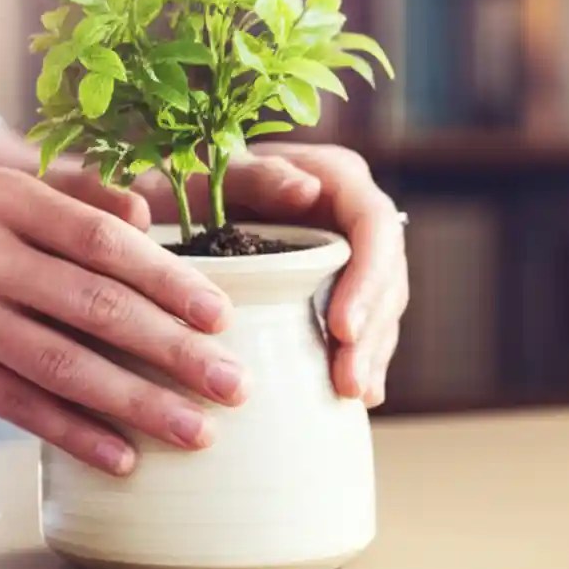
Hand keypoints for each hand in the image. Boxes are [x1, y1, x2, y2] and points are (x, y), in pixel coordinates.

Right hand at [0, 168, 247, 475]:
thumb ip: (75, 202)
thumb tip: (150, 221)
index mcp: (3, 198)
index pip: (103, 242)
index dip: (169, 281)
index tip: (222, 317)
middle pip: (95, 307)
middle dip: (173, 350)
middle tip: (232, 383)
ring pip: (65, 367)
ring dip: (139, 404)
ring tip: (197, 431)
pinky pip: (22, 409)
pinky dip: (76, 435)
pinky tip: (124, 457)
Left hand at [135, 144, 407, 407]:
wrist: (181, 196)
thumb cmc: (193, 178)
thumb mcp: (216, 170)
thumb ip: (256, 174)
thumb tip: (308, 191)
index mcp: (338, 179)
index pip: (374, 227)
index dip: (368, 279)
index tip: (342, 329)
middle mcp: (354, 217)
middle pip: (387, 275)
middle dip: (373, 331)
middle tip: (349, 382)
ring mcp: (352, 255)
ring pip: (382, 307)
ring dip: (371, 354)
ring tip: (352, 394)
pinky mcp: (340, 289)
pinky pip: (364, 326)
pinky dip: (362, 360)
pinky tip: (355, 398)